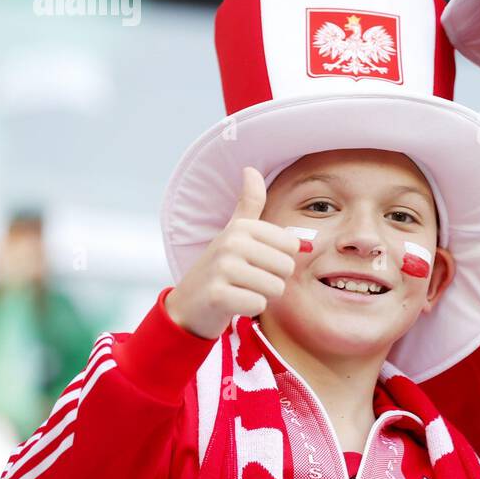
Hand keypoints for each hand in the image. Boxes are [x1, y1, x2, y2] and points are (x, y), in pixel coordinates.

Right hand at [164, 167, 299, 338]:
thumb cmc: (220, 268)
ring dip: (261, 295)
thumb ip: (249, 203)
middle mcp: (231, 242)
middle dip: (272, 280)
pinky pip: (258, 305)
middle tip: (247, 280)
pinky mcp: (218, 295)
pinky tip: (232, 303)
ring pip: (275, 288)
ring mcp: (222, 268)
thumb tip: (251, 169)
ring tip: (240, 290)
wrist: (188, 305)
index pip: (291, 246)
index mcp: (241, 227)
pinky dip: (249, 309)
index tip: (256, 262)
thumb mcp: (234, 232)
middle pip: (286, 268)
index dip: (279, 260)